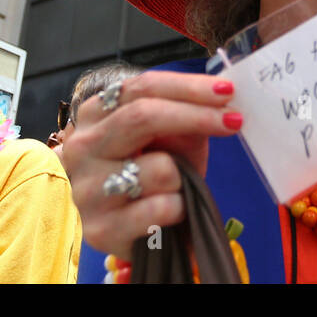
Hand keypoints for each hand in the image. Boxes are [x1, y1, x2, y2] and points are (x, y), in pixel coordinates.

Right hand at [61, 72, 239, 260]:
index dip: (188, 87)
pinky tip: (172, 210)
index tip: (226, 91)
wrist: (131, 228)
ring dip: (185, 175)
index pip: (142, 87)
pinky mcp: (100, 229)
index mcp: (96, 113)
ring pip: (159, 168)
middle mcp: (83, 147)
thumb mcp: (168, 136)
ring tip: (179, 184)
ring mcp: (87, 189)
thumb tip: (220, 101)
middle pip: (142, 117)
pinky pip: (162, 208)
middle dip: (196, 115)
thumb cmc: (150, 170)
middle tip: (233, 121)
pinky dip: (180, 207)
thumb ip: (185, 115)